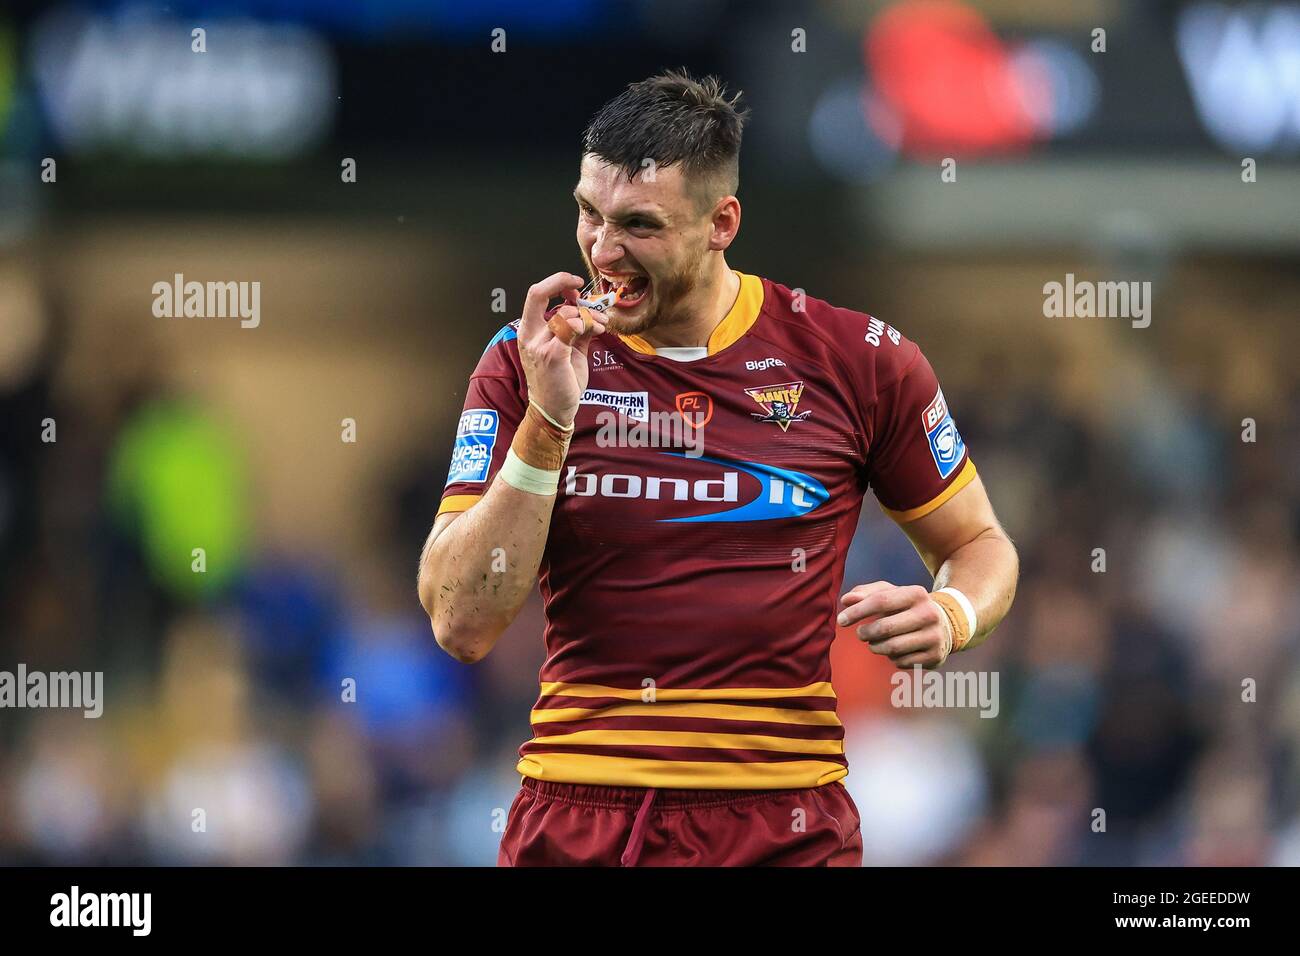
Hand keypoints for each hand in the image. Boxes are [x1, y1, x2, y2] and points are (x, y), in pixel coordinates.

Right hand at [517, 273, 606, 424]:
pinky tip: (597, 330)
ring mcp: (539, 345)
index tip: (575, 285)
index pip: (535, 295)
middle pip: (537, 293)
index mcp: (529, 331)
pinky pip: (571, 328)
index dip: (556, 283)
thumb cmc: (559, 380)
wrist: (554, 409)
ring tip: (601, 323)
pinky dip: (588, 324)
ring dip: (589, 314)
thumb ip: (576, 328)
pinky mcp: (552, 356)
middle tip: (581, 286)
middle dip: (561, 281)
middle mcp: (529, 335)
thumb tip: (589, 310)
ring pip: (565, 312)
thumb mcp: (569, 349)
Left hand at [838, 581, 952, 668]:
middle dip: (865, 633)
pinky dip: (891, 658)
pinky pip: (901, 662)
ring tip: (874, 642)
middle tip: (860, 634)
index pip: (881, 601)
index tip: (841, 620)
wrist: (945, 624)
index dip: (857, 611)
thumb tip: (846, 600)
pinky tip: (895, 650)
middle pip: (885, 628)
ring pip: (892, 648)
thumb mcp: (890, 593)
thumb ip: (866, 593)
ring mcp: (934, 636)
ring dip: (876, 647)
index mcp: (916, 593)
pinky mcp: (935, 656)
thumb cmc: (907, 607)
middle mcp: (929, 614)